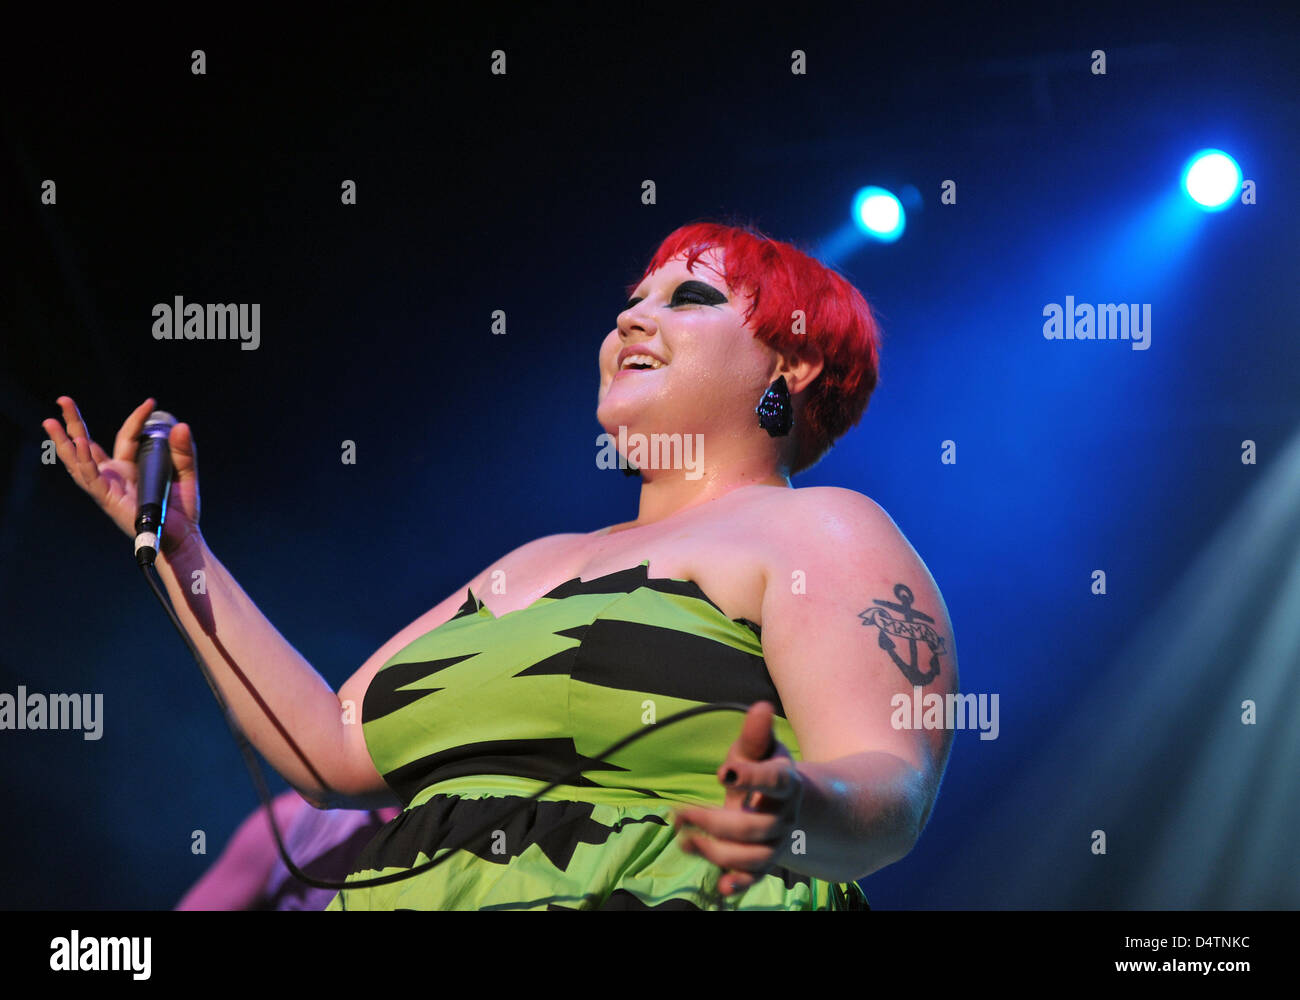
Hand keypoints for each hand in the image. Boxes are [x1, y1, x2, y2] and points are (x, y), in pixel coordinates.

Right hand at [42, 395, 201, 556]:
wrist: (183, 536)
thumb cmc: (181, 510)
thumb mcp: (185, 473)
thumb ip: (183, 450)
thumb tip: (180, 425)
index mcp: (130, 467)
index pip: (126, 436)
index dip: (136, 418)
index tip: (151, 402)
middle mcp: (115, 476)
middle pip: (88, 445)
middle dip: (74, 423)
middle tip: (62, 399)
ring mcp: (109, 487)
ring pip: (80, 462)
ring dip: (65, 442)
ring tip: (51, 421)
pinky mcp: (109, 499)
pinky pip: (92, 478)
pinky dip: (84, 461)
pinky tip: (78, 444)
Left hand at [672, 700, 803, 897]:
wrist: (780, 801)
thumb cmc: (759, 767)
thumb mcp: (754, 749)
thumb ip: (755, 734)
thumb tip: (761, 706)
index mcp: (785, 781)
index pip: (775, 780)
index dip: (752, 778)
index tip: (724, 774)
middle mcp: (784, 815)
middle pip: (756, 827)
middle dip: (714, 822)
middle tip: (681, 812)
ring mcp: (776, 842)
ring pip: (755, 857)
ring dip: (718, 853)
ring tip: (685, 841)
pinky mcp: (763, 861)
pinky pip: (756, 878)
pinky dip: (740, 885)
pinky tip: (720, 887)